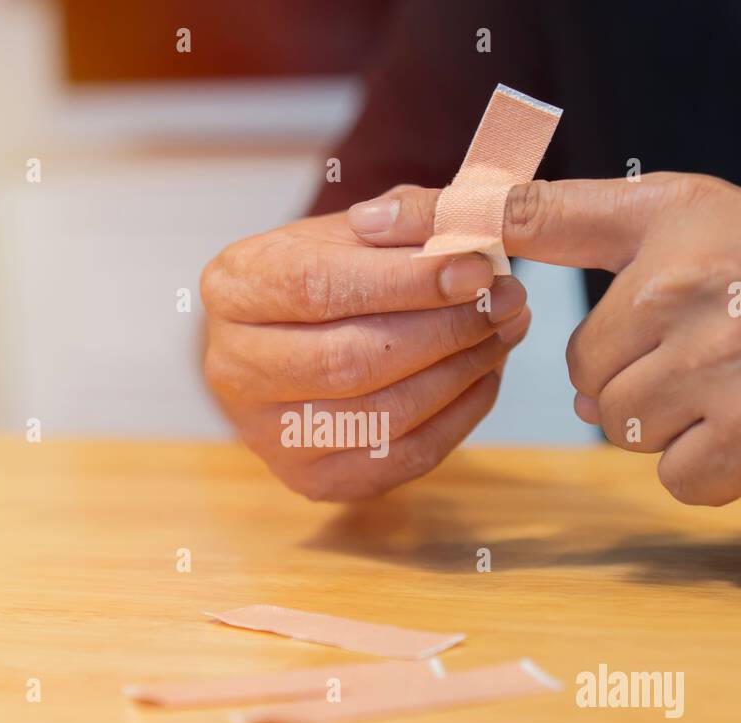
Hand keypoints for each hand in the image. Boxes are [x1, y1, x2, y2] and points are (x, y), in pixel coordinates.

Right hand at [200, 187, 531, 500]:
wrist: (280, 342)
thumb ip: (403, 225)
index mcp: (233, 288)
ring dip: (461, 373)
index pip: (318, 287)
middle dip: (445, 332)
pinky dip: (458, 418)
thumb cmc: (319, 277)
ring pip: (382, 415)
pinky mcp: (311, 479)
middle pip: (350, 360)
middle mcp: (234, 368)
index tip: (476, 270)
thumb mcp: (347, 230)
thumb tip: (462, 242)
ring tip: (505, 332)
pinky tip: (485, 376)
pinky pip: (402, 458)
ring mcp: (268, 435)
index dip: (404, 282)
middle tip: (507, 302)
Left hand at [352, 174, 740, 504]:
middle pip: (585, 373)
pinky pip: (674, 475)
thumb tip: (569, 374)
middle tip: (720, 362)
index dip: (442, 216)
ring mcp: (713, 357)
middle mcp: (681, 279)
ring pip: (622, 426)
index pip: (534, 212)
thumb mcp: (729, 225)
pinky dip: (715, 469)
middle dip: (637, 384)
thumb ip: (630, 255)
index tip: (367, 220)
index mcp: (672, 219)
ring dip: (677, 428)